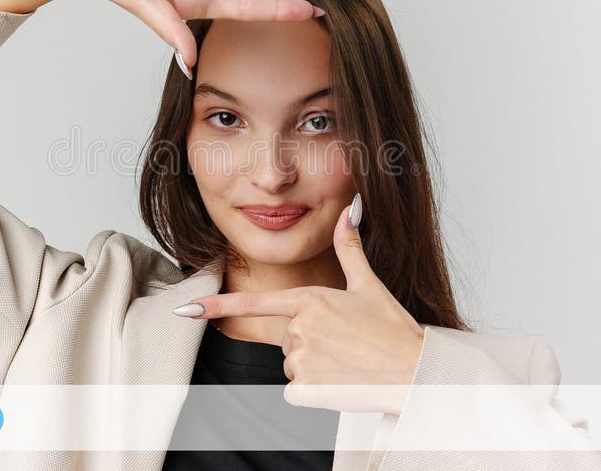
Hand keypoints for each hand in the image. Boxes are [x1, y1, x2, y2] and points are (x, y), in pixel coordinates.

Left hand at [174, 195, 425, 413]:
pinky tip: (340, 380)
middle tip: (343, 343)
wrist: (416, 371)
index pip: (253, 303)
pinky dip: (315, 390)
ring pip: (292, 364)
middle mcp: (299, 328)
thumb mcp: (369, 285)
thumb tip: (349, 210)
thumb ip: (349, 247)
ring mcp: (301, 360)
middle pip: (286, 337)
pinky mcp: (306, 389)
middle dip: (308, 341)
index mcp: (309, 300)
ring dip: (313, 365)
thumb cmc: (394, 329)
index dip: (217, 308)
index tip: (185, 311)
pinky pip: (296, 390)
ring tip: (345, 361)